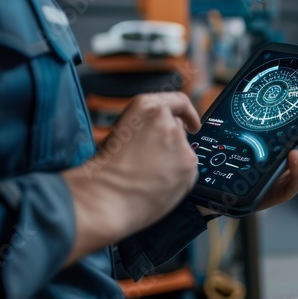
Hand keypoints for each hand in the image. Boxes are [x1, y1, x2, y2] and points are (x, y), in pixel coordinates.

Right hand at [62, 92, 201, 264]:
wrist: (106, 197)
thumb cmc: (105, 169)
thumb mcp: (122, 132)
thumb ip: (147, 127)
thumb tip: (164, 133)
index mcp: (146, 107)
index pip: (178, 101)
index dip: (187, 112)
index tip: (192, 123)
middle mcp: (167, 121)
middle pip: (179, 131)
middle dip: (170, 145)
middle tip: (151, 162)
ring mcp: (181, 144)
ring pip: (183, 152)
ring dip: (173, 162)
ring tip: (149, 176)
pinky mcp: (189, 165)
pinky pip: (187, 171)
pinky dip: (177, 178)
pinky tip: (157, 185)